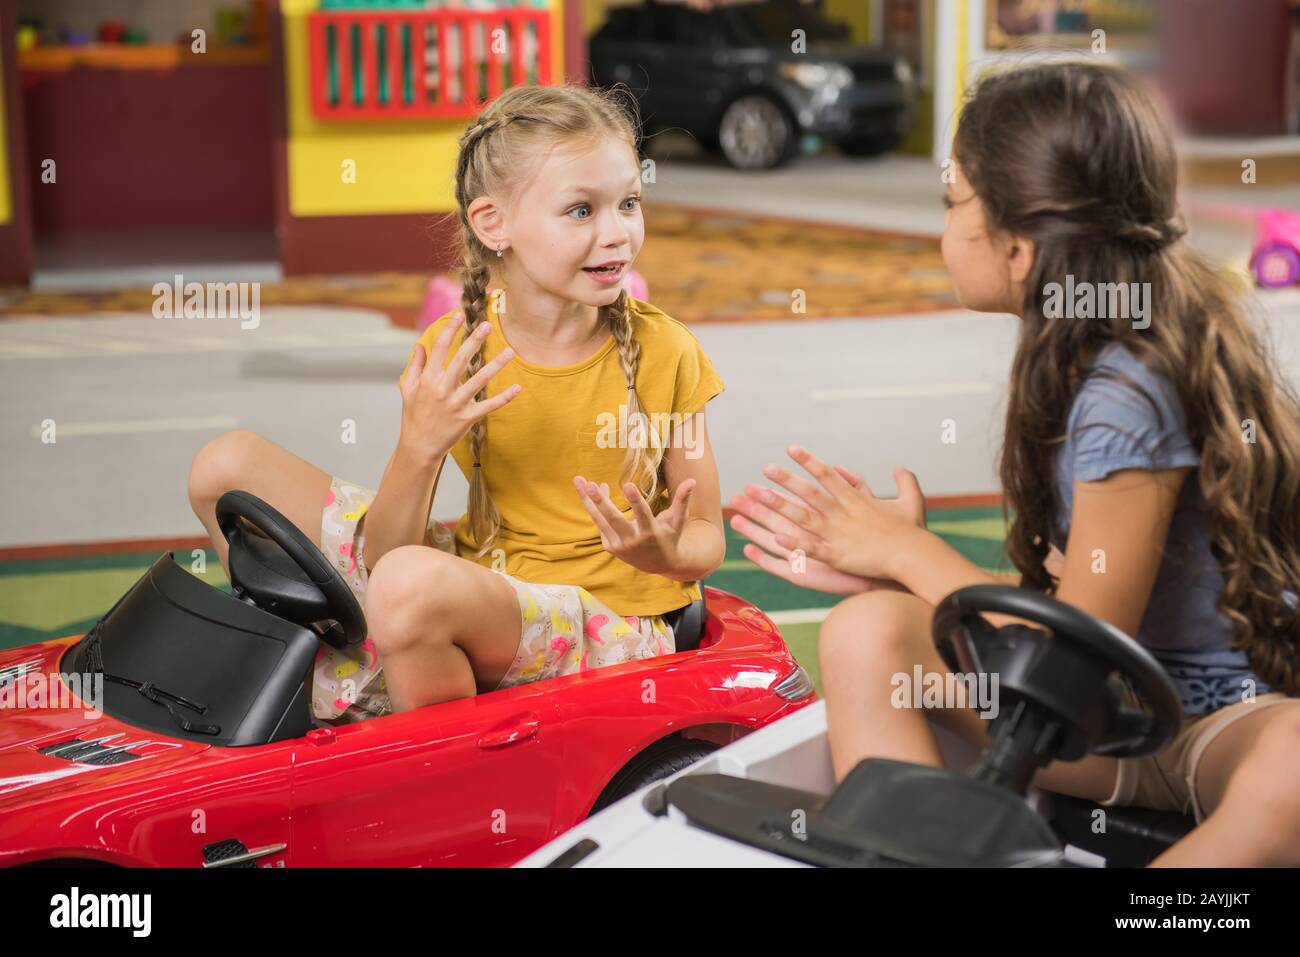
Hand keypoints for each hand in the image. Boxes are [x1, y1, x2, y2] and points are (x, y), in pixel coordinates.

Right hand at [398, 311, 519, 466]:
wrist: (419, 446)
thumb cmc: (414, 415)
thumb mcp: (407, 388)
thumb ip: (415, 366)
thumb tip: (419, 345)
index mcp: (428, 379)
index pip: (440, 348)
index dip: (450, 330)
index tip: (459, 315)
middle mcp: (442, 389)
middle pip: (461, 359)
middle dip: (474, 340)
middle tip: (488, 325)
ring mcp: (455, 404)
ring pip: (478, 380)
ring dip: (496, 365)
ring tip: (510, 350)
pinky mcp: (467, 419)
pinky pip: (488, 406)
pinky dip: (503, 398)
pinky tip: (517, 388)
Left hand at [573, 475, 695, 576]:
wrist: (660, 565)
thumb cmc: (670, 537)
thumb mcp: (678, 520)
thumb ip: (682, 500)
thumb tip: (692, 480)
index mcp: (650, 533)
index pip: (642, 514)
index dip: (635, 500)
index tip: (628, 484)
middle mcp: (632, 541)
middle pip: (613, 519)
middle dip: (600, 501)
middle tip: (590, 484)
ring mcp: (618, 545)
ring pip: (599, 520)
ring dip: (588, 500)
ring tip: (578, 480)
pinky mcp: (609, 546)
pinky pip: (599, 523)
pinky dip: (594, 507)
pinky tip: (592, 490)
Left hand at [740, 445, 926, 582]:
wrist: (916, 556)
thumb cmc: (914, 531)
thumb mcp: (913, 500)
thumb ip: (905, 481)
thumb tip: (900, 467)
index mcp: (855, 500)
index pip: (827, 474)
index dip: (808, 460)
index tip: (791, 448)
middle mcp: (843, 514)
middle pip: (809, 493)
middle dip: (786, 480)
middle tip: (765, 468)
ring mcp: (839, 535)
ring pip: (803, 518)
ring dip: (780, 507)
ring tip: (759, 498)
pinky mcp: (839, 556)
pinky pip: (812, 548)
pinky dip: (794, 544)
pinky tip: (775, 538)